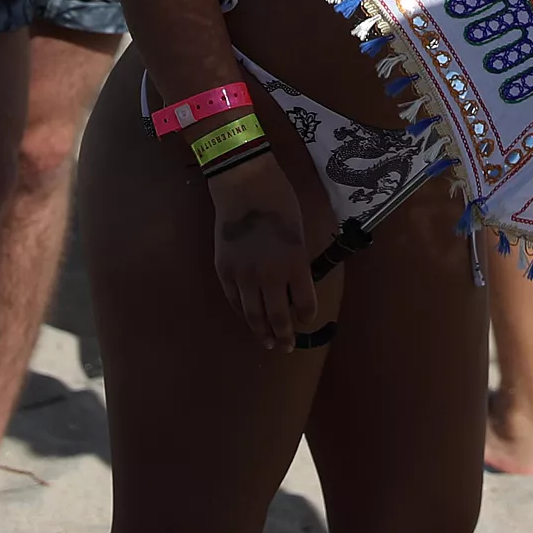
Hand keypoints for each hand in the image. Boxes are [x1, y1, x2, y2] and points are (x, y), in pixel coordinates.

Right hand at [206, 152, 324, 351]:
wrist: (244, 186)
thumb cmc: (279, 202)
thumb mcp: (299, 233)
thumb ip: (296, 262)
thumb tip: (293, 285)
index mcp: (295, 264)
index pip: (305, 303)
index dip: (307, 316)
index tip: (307, 320)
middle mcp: (270, 275)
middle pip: (279, 317)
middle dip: (285, 335)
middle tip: (287, 346)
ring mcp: (245, 275)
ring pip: (254, 315)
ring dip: (263, 332)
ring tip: (269, 343)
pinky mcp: (225, 271)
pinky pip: (234, 301)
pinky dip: (242, 314)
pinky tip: (248, 320)